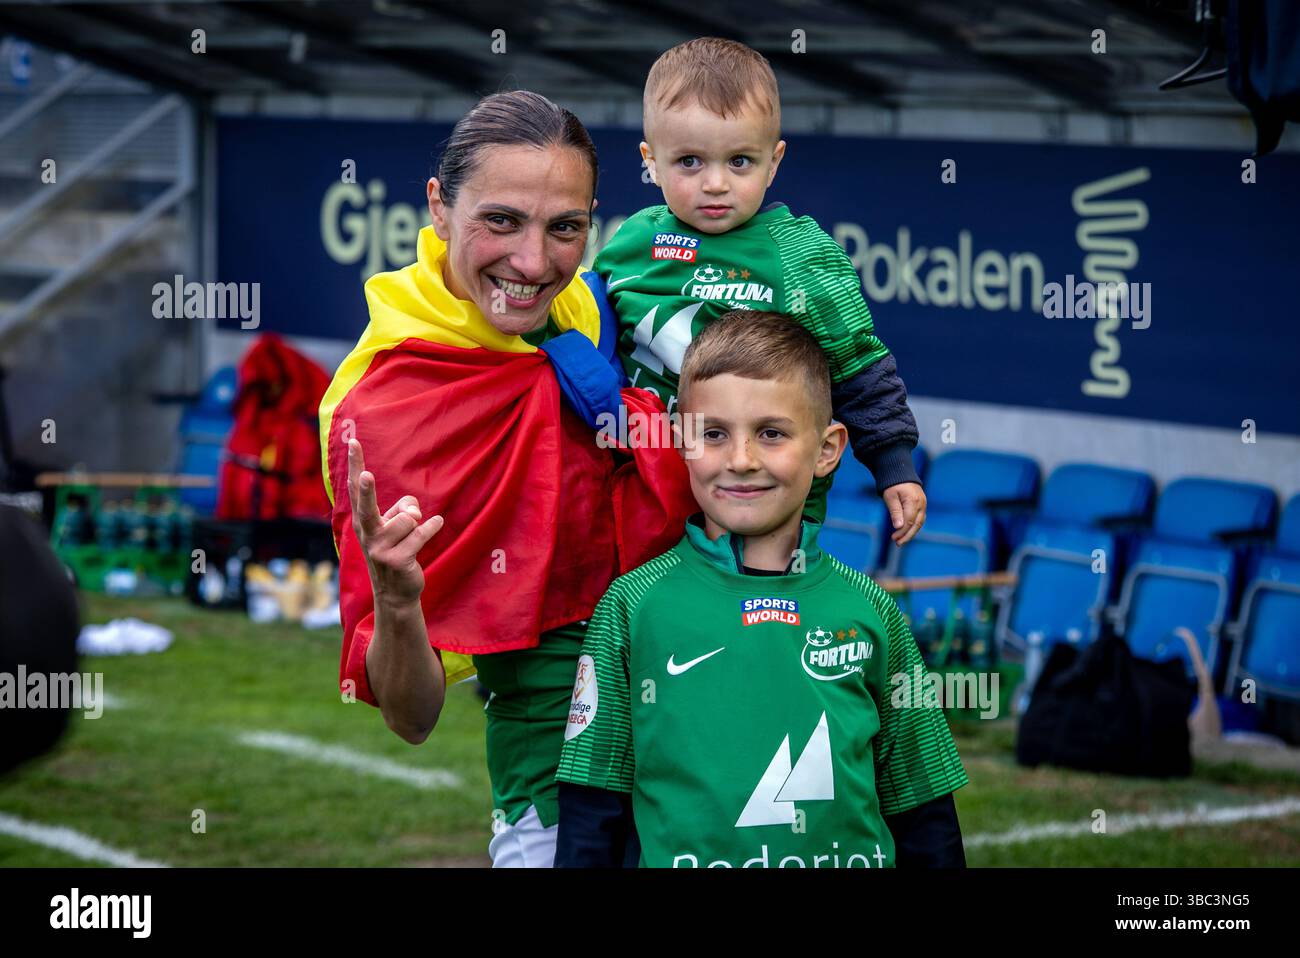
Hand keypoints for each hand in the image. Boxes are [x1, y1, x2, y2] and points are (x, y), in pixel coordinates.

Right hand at [347, 438, 443, 604]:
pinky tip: (434, 527)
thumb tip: (413, 512)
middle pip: (367, 505)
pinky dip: (433, 528)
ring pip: (409, 518)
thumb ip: (404, 508)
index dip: (356, 464)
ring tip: (411, 539)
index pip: (356, 487)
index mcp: (362, 520)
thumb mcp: (396, 525)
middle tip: (367, 475)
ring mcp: (379, 549)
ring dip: (417, 524)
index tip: (354, 441)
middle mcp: (366, 533)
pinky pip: (423, 532)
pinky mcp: (396, 560)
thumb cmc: (397, 548)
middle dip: (367, 490)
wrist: (396, 592)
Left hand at [884, 481, 925, 545]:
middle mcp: (921, 504)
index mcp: (913, 501)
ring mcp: (923, 505)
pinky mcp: (922, 505)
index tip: (893, 538)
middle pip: (916, 524)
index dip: (902, 531)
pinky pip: (919, 519)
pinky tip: (906, 532)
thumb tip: (898, 527)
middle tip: (898, 543)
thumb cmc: (893, 485)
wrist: (901, 474)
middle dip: (907, 535)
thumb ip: (895, 511)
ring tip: (901, 541)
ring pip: (919, 523)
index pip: (909, 521)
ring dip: (911, 533)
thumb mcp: (890, 497)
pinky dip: (913, 527)